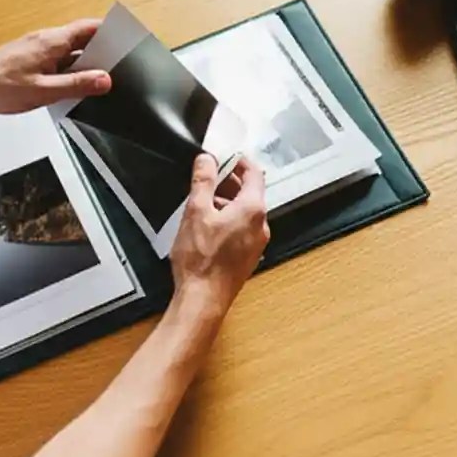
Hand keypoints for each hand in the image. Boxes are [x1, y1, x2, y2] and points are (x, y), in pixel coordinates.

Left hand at [0, 19, 112, 113]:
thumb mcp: (44, 91)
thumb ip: (77, 85)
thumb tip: (104, 80)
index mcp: (52, 42)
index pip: (89, 28)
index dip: (110, 31)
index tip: (127, 38)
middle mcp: (45, 41)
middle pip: (82, 40)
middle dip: (101, 52)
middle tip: (117, 66)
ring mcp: (36, 49)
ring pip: (69, 53)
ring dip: (83, 65)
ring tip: (96, 83)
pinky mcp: (29, 60)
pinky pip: (56, 62)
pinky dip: (68, 72)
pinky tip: (69, 89)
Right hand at [169, 155, 269, 317]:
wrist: (203, 299)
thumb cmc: (201, 261)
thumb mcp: (196, 212)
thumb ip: (203, 181)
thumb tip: (207, 161)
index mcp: (252, 210)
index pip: (253, 174)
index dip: (239, 161)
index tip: (225, 157)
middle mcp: (260, 226)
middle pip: (250, 193)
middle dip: (230, 182)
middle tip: (209, 176)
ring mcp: (255, 243)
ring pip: (245, 212)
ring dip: (227, 202)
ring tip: (203, 202)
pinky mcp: (247, 256)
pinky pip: (242, 229)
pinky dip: (228, 220)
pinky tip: (208, 226)